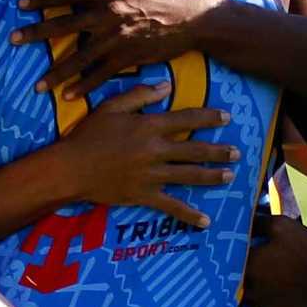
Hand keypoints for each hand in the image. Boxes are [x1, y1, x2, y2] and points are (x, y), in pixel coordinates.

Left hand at [17, 0, 219, 94]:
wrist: (190, 18)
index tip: (22, 5)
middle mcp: (105, 15)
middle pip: (63, 25)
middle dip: (35, 33)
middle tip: (13, 40)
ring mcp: (114, 39)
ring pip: (78, 58)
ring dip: (56, 73)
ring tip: (38, 85)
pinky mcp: (126, 58)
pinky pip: (100, 74)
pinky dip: (84, 87)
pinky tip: (68, 96)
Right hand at [52, 81, 235, 229]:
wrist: (70, 168)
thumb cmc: (87, 136)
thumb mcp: (111, 107)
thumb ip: (140, 95)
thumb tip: (167, 85)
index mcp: (149, 126)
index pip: (187, 119)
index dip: (209, 117)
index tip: (227, 117)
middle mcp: (155, 150)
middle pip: (195, 149)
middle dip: (219, 151)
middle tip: (237, 152)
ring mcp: (151, 175)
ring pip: (189, 175)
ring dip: (212, 176)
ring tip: (229, 175)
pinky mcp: (144, 195)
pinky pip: (171, 206)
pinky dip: (189, 215)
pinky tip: (205, 221)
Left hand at [242, 213, 306, 306]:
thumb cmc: (306, 252)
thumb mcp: (282, 226)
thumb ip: (260, 222)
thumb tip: (247, 220)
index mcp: (246, 265)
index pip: (230, 255)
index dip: (234, 248)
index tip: (238, 243)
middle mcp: (246, 288)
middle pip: (236, 276)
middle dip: (241, 267)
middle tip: (254, 258)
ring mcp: (258, 304)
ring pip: (248, 292)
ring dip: (253, 283)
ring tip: (267, 274)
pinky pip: (262, 303)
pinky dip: (266, 296)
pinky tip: (277, 288)